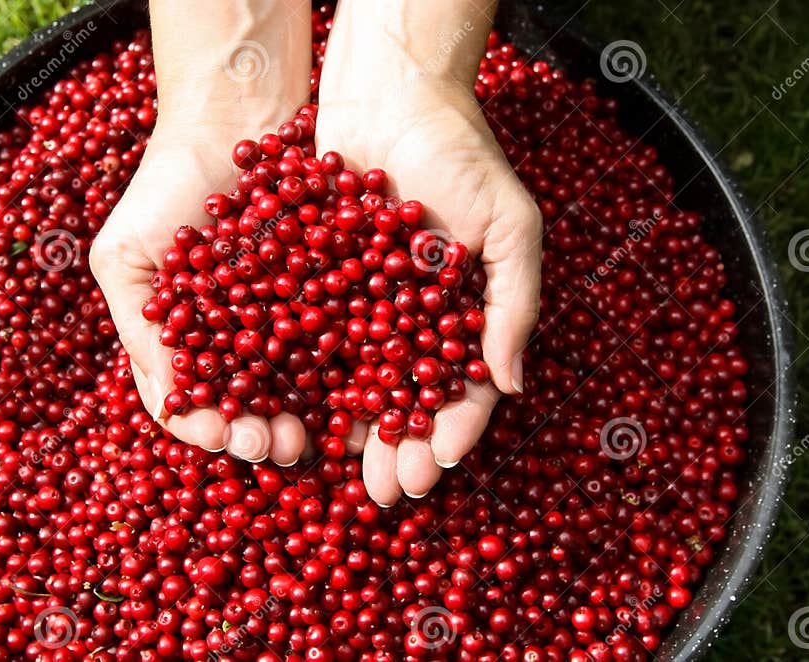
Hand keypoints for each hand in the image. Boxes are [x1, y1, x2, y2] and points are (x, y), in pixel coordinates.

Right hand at [91, 1, 311, 466]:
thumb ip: (139, 330)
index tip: (225, 436)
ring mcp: (287, 320)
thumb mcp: (126, 257)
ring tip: (315, 434)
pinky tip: (355, 390)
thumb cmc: (166, 189)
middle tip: (282, 446)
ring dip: (306, 416)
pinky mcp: (332, 294)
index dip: (209, 427)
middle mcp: (239, 340)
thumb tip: (170, 407)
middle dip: (263, 433)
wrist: (231, 122)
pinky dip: (347, 369)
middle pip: (252, 405)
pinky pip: (341, 340)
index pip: (195, 403)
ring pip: (298, 385)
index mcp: (190, 341)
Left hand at [317, 2, 542, 504]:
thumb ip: (515, 302)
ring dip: (349, 427)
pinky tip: (293, 412)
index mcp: (462, 313)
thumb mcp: (508, 224)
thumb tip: (513, 385)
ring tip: (340, 470)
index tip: (436, 468)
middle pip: (404, 396)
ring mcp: (362, 303)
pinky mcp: (314, 282)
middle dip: (398, 446)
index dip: (452, 431)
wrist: (389, 93)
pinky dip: (302, 375)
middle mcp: (411, 318)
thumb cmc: (461, 152)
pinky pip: (308, 337)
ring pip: (354, 379)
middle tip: (386, 492)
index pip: (461, 387)